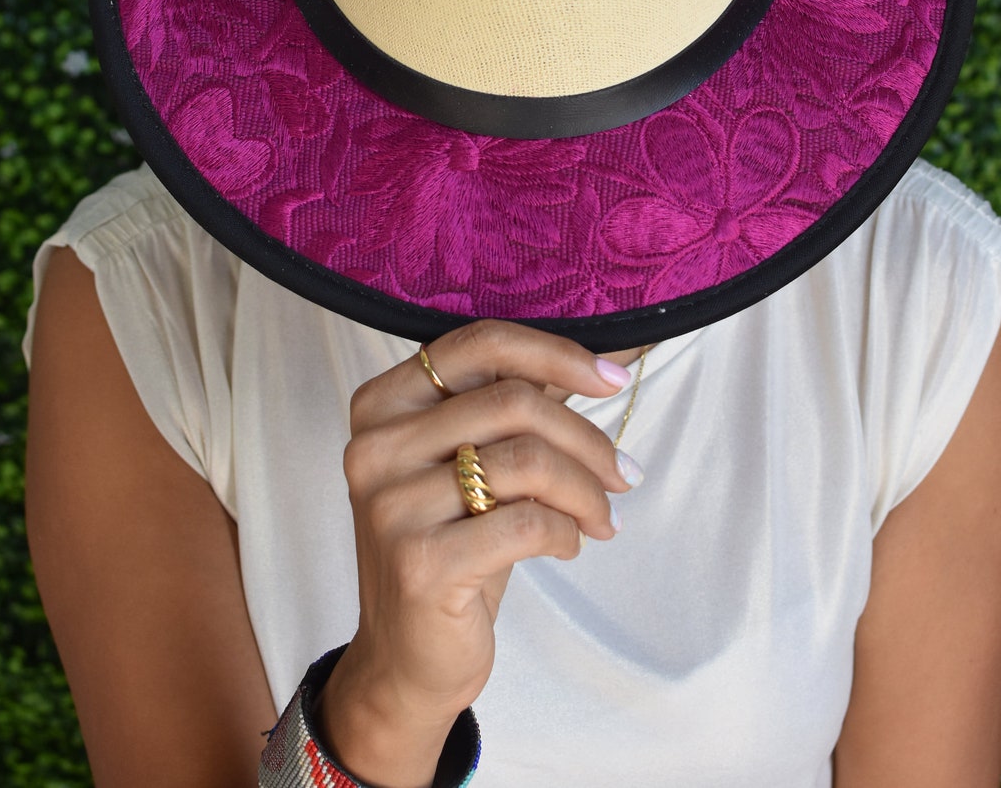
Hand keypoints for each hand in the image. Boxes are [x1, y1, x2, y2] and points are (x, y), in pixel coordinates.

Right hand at [319, 319, 634, 771]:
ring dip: (586, 490)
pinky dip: (566, 532)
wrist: (406, 657)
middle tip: (624, 473)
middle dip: (587, 438)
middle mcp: (375, 445)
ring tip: (603, 516)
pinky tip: (570, 545)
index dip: (557, 354)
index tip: (614, 380)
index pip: (481, 344)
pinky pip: (526, 524)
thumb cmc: (452, 544)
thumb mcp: (470, 462)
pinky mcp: (419, 563)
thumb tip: (601, 361)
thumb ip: (514, 404)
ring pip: (526, 460)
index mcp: (383, 402)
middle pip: (514, 401)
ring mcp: (391, 505)